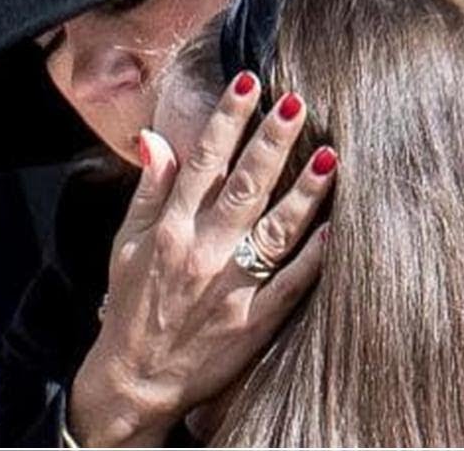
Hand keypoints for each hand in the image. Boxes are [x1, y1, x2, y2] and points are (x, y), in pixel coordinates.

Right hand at [67, 72, 335, 445]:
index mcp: (170, 229)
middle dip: (271, 141)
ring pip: (275, 230)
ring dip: (304, 192)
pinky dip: (315, 256)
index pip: (203, 161)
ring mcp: (231, 288)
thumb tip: (155, 138)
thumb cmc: (130, 306)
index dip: (226, 119)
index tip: (248, 82)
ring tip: (330, 155)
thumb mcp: (125, 244)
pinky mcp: (254, 322)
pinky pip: (292, 284)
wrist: (135, 380)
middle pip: (244, 187)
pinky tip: (338, 226)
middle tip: (296, 101)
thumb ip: (147, 190)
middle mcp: (201, 252)